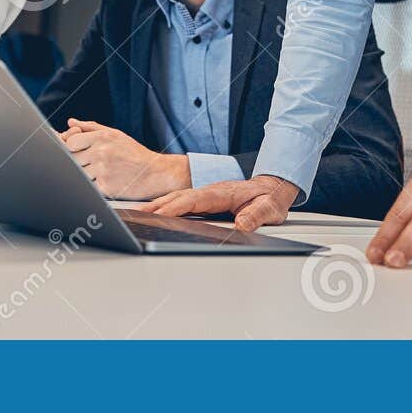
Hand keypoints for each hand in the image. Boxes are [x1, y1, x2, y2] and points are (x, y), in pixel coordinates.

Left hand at [60, 119, 188, 198]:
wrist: (155, 173)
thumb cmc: (135, 153)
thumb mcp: (115, 134)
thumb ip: (91, 127)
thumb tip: (71, 123)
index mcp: (102, 137)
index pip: (70, 141)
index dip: (69, 147)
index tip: (74, 150)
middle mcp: (101, 152)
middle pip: (72, 158)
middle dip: (77, 161)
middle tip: (89, 162)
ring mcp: (103, 170)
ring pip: (79, 173)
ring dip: (86, 174)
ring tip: (102, 172)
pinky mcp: (106, 187)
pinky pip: (89, 186)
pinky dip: (94, 185)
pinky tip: (106, 181)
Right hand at [142, 174, 300, 231]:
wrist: (274, 187)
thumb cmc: (270, 198)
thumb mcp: (269, 208)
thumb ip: (256, 216)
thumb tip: (242, 225)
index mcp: (222, 192)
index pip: (194, 200)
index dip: (175, 207)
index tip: (160, 215)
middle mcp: (211, 191)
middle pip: (179, 197)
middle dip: (158, 205)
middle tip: (138, 215)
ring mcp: (207, 194)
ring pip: (178, 198)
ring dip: (158, 205)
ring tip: (140, 214)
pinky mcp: (206, 199)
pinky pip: (183, 201)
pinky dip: (167, 205)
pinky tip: (157, 212)